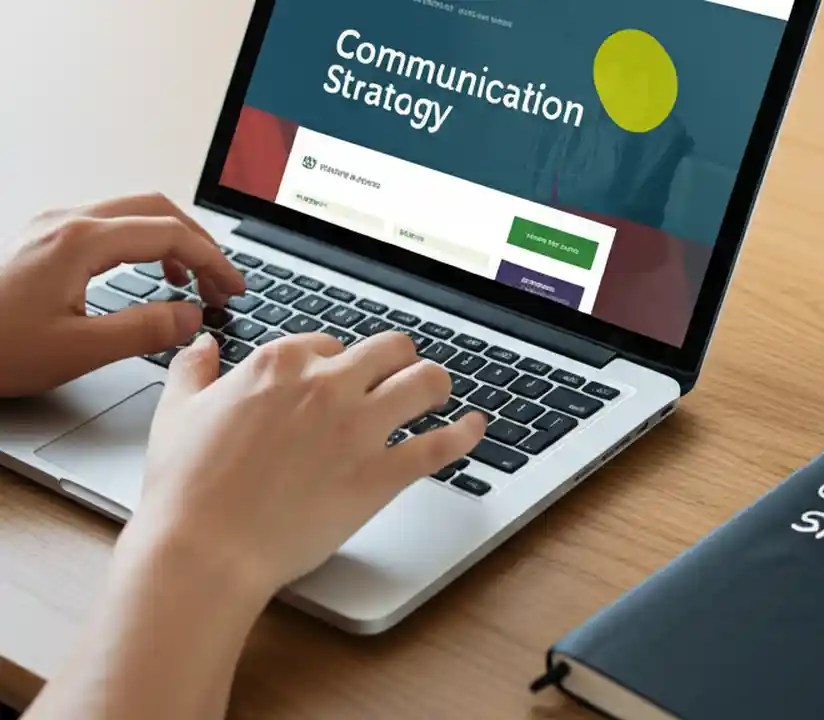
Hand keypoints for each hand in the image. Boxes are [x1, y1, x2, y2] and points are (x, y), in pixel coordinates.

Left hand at [0, 194, 245, 396]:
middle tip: (222, 282)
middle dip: (199, 242)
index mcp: (79, 242)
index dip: (212, 260)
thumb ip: (144, 331)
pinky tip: (153, 274)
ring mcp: (53, 227)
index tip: (233, 287)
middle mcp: (67, 223)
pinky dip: (145, 243)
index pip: (168, 234)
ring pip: (134, 212)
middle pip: (156, 209)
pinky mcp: (46, 241)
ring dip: (173, 240)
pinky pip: (111, 225)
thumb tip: (191, 316)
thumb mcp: (79, 350)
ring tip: (194, 280)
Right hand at [119, 330, 485, 606]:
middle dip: (398, 359)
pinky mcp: (381, 474)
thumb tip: (202, 346)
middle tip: (400, 375)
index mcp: (280, 365)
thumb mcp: (176, 413)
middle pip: (389, 350)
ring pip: (424, 382)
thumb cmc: (186, 489)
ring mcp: (359, 428)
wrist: (205, 548)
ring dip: (436, 384)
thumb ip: (194, 372)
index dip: (337, 363)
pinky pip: (440, 445)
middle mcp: (326, 387)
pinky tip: (475, 427)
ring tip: (439, 393)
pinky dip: (465, 434)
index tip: (337, 380)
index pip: (329, 345)